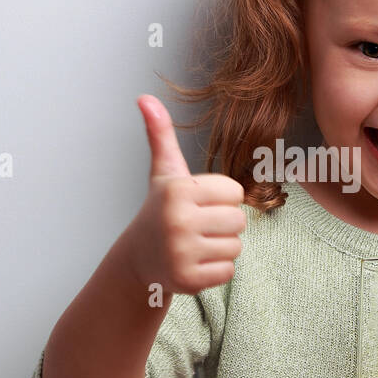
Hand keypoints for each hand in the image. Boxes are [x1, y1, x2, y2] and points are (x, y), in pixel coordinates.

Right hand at [126, 94, 246, 295]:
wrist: (138, 259)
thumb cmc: (160, 210)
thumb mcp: (163, 172)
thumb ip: (160, 134)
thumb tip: (145, 97)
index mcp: (178, 191)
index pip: (235, 192)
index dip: (221, 198)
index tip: (198, 204)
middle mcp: (178, 221)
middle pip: (239, 220)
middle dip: (223, 224)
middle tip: (198, 227)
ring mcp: (182, 253)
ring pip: (236, 247)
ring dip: (220, 247)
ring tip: (195, 244)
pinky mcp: (188, 280)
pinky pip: (229, 271)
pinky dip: (216, 270)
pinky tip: (194, 263)